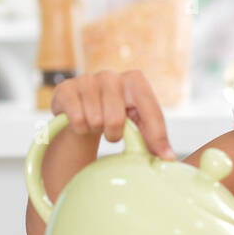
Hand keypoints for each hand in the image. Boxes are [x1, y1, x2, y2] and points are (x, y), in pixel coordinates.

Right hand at [50, 70, 175, 158]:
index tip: (164, 156)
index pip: (149, 108)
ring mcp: (86, 79)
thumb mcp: (138, 124)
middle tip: (111, 132)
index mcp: (135, 80)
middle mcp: (111, 76)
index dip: (157, 135)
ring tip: (95, 124)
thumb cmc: (116, 115)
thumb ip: (154, 139)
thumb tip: (168, 158)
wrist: (83, 108)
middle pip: (116, 119)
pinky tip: (81, 122)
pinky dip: (80, 128)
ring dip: (95, 130)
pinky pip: (76, 119)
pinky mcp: (65, 88)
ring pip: (95, 120)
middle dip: (114, 134)